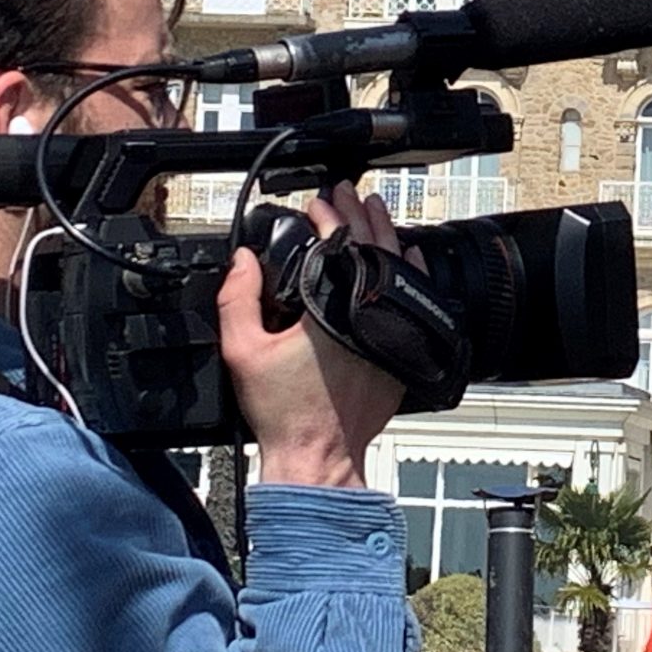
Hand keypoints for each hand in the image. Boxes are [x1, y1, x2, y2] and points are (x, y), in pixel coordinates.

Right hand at [218, 183, 410, 488]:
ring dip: (385, 235)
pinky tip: (408, 255)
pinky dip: (411, 270)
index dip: (326, 217)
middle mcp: (370, 315)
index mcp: (332, 310)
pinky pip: (414, 297)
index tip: (316, 205)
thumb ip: (238, 299)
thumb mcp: (244, 352)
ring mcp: (392, 331)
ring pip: (397, 268)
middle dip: (358, 214)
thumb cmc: (285, 412)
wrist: (319, 458)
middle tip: (346, 193)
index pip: (336, 245)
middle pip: (372, 248)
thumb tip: (241, 260)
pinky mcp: (404, 348)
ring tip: (375, 210)